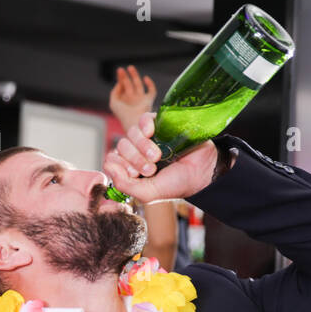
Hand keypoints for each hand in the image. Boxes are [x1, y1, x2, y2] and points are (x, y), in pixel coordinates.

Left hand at [102, 112, 219, 203]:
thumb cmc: (177, 184)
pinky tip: (153, 133)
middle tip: (151, 168)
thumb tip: (107, 165)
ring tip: (158, 156)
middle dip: (134, 159)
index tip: (136, 174)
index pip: (112, 160)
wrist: (203, 171)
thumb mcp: (148, 193)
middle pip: (121, 147)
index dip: (120, 166)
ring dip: (142, 145)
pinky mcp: (160, 124)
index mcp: (131, 168)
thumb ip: (124, 184)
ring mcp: (148, 138)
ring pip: (131, 133)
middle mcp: (137, 152)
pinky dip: (145, 125)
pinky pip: (143, 118)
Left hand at [108, 65, 156, 131]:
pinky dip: (150, 84)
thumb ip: (114, 92)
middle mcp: (133, 99)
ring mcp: (141, 99)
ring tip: (130, 67)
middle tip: (121, 69)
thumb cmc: (122, 115)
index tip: (120, 71)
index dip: (121, 78)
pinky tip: (145, 78)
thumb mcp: (113, 103)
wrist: (133, 121)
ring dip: (135, 75)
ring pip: (138, 85)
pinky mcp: (149, 101)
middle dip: (125, 76)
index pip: (123, 86)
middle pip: (130, 84)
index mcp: (125, 100)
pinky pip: (152, 91)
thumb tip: (119, 83)